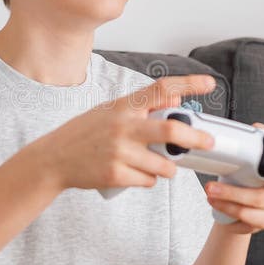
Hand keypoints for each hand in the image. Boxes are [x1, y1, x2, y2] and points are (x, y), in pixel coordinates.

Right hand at [42, 75, 217, 191]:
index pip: (161, 88)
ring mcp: (119, 152)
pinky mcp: (116, 175)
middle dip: (196, 138)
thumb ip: (140, 108)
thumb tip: (175, 101)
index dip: (188, 84)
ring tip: (156, 164)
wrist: (54, 159)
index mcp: (124, 106)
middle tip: (208, 142)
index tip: (209, 83)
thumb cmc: (85, 134)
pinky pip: (149, 181)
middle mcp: (123, 127)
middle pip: (171, 130)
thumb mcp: (110, 111)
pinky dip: (149, 180)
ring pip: (165, 165)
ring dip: (169, 168)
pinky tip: (134, 173)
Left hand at [204, 123, 263, 235]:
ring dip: (232, 197)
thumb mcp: (246, 157)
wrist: (233, 204)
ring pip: (260, 203)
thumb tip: (258, 127)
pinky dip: (228, 209)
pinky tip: (217, 202)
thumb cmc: (245, 176)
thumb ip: (252, 140)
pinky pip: (250, 218)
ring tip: (212, 190)